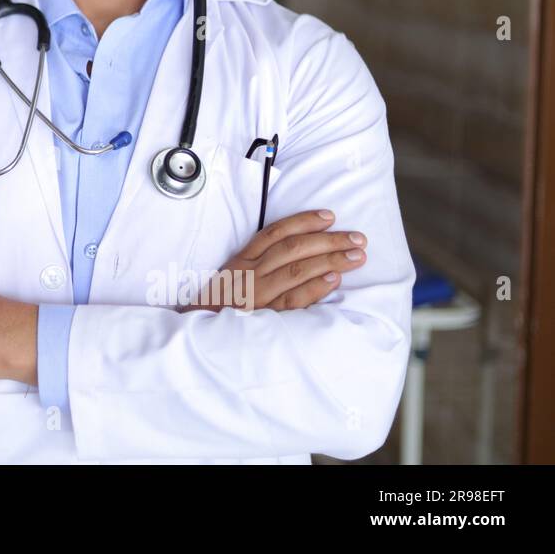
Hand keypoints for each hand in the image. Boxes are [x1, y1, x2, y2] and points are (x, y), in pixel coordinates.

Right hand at [179, 209, 366, 313]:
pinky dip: (314, 288)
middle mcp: (249, 273)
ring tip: (356, 256)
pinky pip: (293, 299)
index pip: (275, 233)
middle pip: (293, 248)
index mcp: (242, 260)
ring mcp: (256, 294)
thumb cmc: (219, 308)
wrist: (197, 336)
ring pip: (296, 270)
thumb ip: (259, 264)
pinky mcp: (263, 316)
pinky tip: (334, 279)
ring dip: (330, 260)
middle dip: (328, 240)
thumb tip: (299, 252)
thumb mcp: (233, 278)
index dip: (303, 221)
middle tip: (357, 238)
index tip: (330, 216)